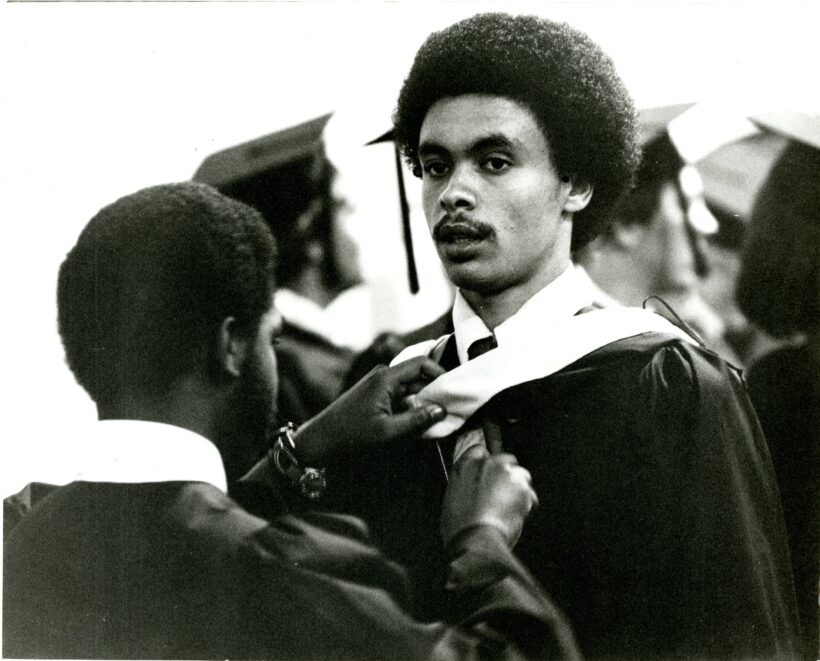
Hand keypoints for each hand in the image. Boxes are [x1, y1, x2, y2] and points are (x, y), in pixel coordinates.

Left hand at [294, 357, 445, 463]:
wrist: (321, 440)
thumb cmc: (351, 435)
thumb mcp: (387, 431)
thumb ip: (416, 420)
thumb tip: (442, 410)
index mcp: (386, 377)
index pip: (421, 363)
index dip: (439, 373)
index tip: (452, 390)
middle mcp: (383, 375)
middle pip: (418, 375)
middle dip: (434, 390)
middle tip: (450, 407)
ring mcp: (378, 384)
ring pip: (410, 387)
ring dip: (423, 400)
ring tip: (436, 417)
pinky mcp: (376, 394)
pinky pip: (400, 395)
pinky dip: (411, 405)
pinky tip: (418, 421)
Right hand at [441, 445, 537, 547]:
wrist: (475, 540)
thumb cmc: (460, 527)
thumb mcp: (452, 500)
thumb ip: (465, 485)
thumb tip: (474, 488)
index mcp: (465, 466)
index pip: (480, 451)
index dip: (487, 464)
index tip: (490, 475)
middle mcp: (486, 464)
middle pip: (506, 461)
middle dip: (507, 476)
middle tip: (503, 496)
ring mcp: (506, 474)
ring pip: (521, 476)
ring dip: (518, 489)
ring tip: (510, 509)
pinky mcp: (522, 487)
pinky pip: (530, 495)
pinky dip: (527, 505)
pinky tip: (516, 517)